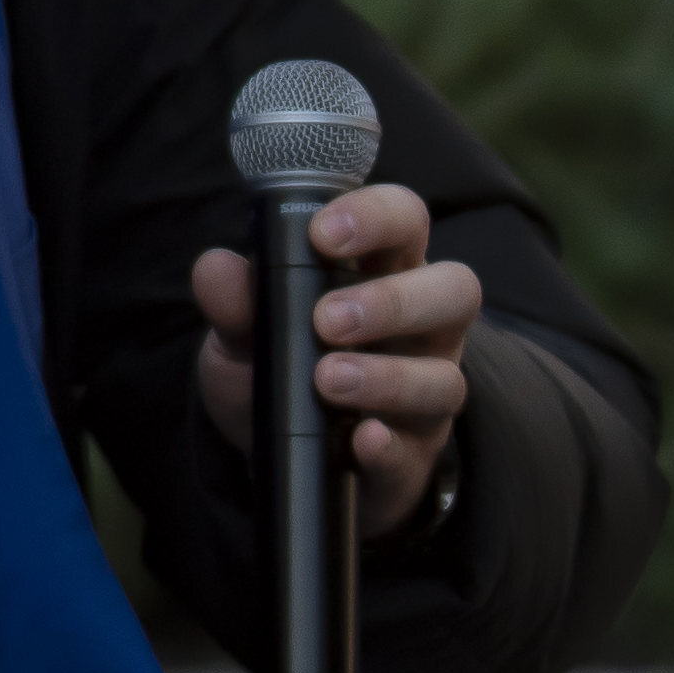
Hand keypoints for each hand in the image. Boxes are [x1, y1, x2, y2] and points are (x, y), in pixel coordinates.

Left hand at [193, 181, 477, 543]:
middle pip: (456, 292)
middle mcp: (422, 328)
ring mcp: (427, 391)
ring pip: (445, 378)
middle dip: (394, 302)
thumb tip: (217, 268)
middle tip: (328, 320)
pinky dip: (388, 445)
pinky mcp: (413, 453)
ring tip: (328, 381)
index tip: (322, 235)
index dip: (376, 218)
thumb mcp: (244, 333)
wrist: (280, 454)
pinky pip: (415, 450)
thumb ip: (235, 302)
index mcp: (385, 274)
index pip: (405, 222)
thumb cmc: (278, 372)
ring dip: (388, 377)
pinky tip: (360, 439)